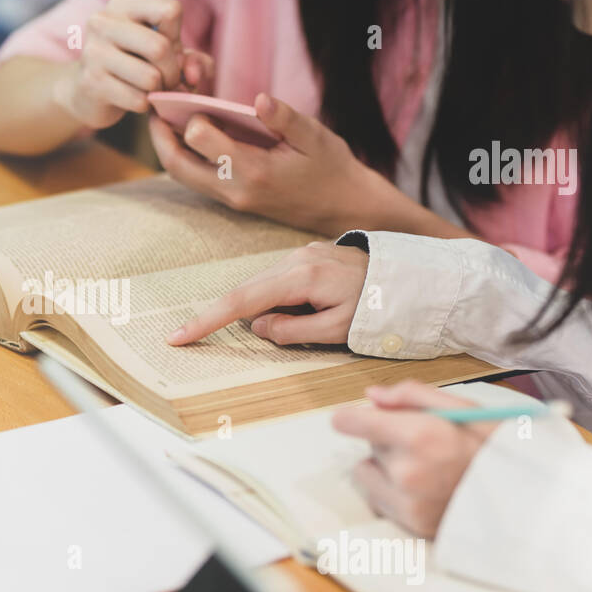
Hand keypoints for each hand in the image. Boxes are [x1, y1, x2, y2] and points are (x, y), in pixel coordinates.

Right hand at [54, 0, 192, 128]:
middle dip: (172, 72)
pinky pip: (138, 99)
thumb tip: (194, 76)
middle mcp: (103, 22)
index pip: (171, 10)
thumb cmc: (133, 66)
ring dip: (158, 91)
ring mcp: (94, 53)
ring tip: (149, 90)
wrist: (86, 93)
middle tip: (166, 80)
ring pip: (151, 77)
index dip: (177, 37)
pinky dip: (144, 105)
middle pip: (161, 47)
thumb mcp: (164, 54)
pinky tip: (133, 100)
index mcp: (122, 4)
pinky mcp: (92, 83)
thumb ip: (192, 59)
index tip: (167, 49)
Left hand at [148, 92, 417, 236]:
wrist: (344, 208)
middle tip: (155, 109)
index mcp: (255, 171)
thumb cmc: (331, 168)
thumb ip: (285, 118)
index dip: (192, 116)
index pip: (203, 142)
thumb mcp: (315, 137)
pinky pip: (198, 180)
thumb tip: (259, 99)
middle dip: (160, 137)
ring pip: (183, 176)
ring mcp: (232, 199)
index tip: (194, 96)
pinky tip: (191, 133)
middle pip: (178, 166)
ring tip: (165, 119)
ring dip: (169, 148)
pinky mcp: (233, 201)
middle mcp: (236, 190)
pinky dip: (186, 157)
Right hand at [166, 241, 366, 345]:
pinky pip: (280, 281)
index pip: (241, 302)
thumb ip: (292, 331)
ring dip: (263, 310)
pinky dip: (275, 300)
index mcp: (301, 276)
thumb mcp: (337, 331)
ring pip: (264, 286)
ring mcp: (302, 253)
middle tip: (213, 338)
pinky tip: (300, 314)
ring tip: (302, 325)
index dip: (206, 321)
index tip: (178, 336)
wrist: (413, 280)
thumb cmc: (380, 309)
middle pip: (248, 291)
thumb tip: (259, 327)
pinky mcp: (310, 256)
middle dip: (231, 317)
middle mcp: (296, 258)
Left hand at [330, 381, 495, 538]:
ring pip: (367, 472)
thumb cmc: (495, 448)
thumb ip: (412, 395)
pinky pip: (377, 498)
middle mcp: (407, 472)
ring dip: (384, 466)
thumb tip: (371, 395)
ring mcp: (408, 502)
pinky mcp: (410, 522)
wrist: (524, 498)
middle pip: (367, 443)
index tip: (356, 417)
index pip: (350, 422)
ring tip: (423, 467)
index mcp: (420, 435)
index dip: (353, 416)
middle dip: (387, 438)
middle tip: (425, 443)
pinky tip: (423, 488)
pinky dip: (392, 491)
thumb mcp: (463, 408)